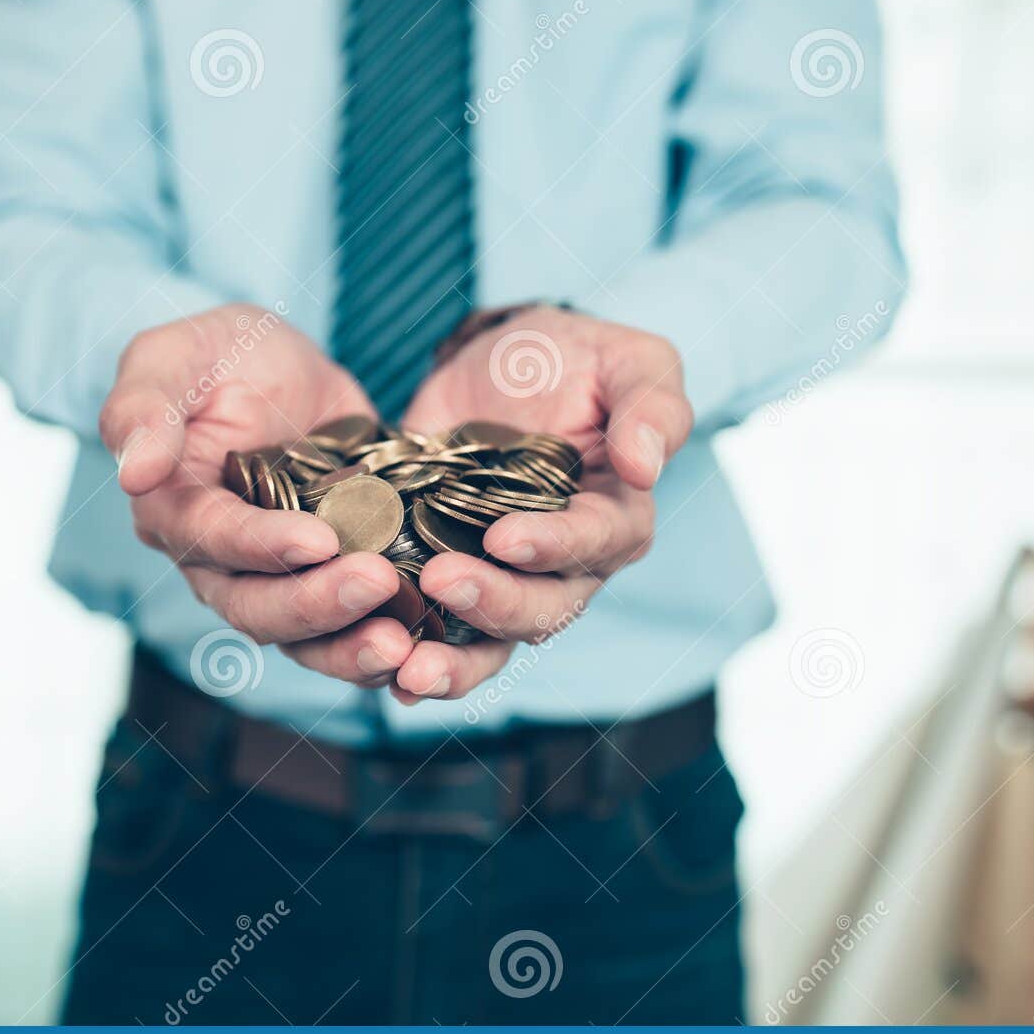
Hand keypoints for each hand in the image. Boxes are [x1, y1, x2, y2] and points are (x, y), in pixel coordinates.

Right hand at [101, 305, 414, 685]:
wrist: (284, 370)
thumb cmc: (220, 354)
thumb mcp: (177, 355)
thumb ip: (143, 407)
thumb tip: (134, 473)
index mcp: (174, 511)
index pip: (215, 540)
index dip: (264, 546)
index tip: (319, 540)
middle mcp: (220, 563)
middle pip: (259, 607)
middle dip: (318, 605)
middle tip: (380, 583)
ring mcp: (277, 582)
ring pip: (305, 638)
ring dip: (352, 647)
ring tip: (407, 642)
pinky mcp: (329, 583)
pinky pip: (350, 631)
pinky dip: (385, 643)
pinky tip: (427, 645)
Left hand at [391, 305, 693, 702]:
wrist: (496, 360)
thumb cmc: (573, 358)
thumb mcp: (628, 360)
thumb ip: (651, 406)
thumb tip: (646, 466)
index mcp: (617, 516)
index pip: (594, 543)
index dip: (552, 546)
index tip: (503, 537)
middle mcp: (566, 565)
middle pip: (543, 609)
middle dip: (494, 602)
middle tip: (440, 579)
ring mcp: (505, 580)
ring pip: (490, 642)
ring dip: (453, 661)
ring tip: (408, 665)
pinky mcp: (447, 576)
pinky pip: (437, 635)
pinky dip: (411, 656)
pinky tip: (382, 675)